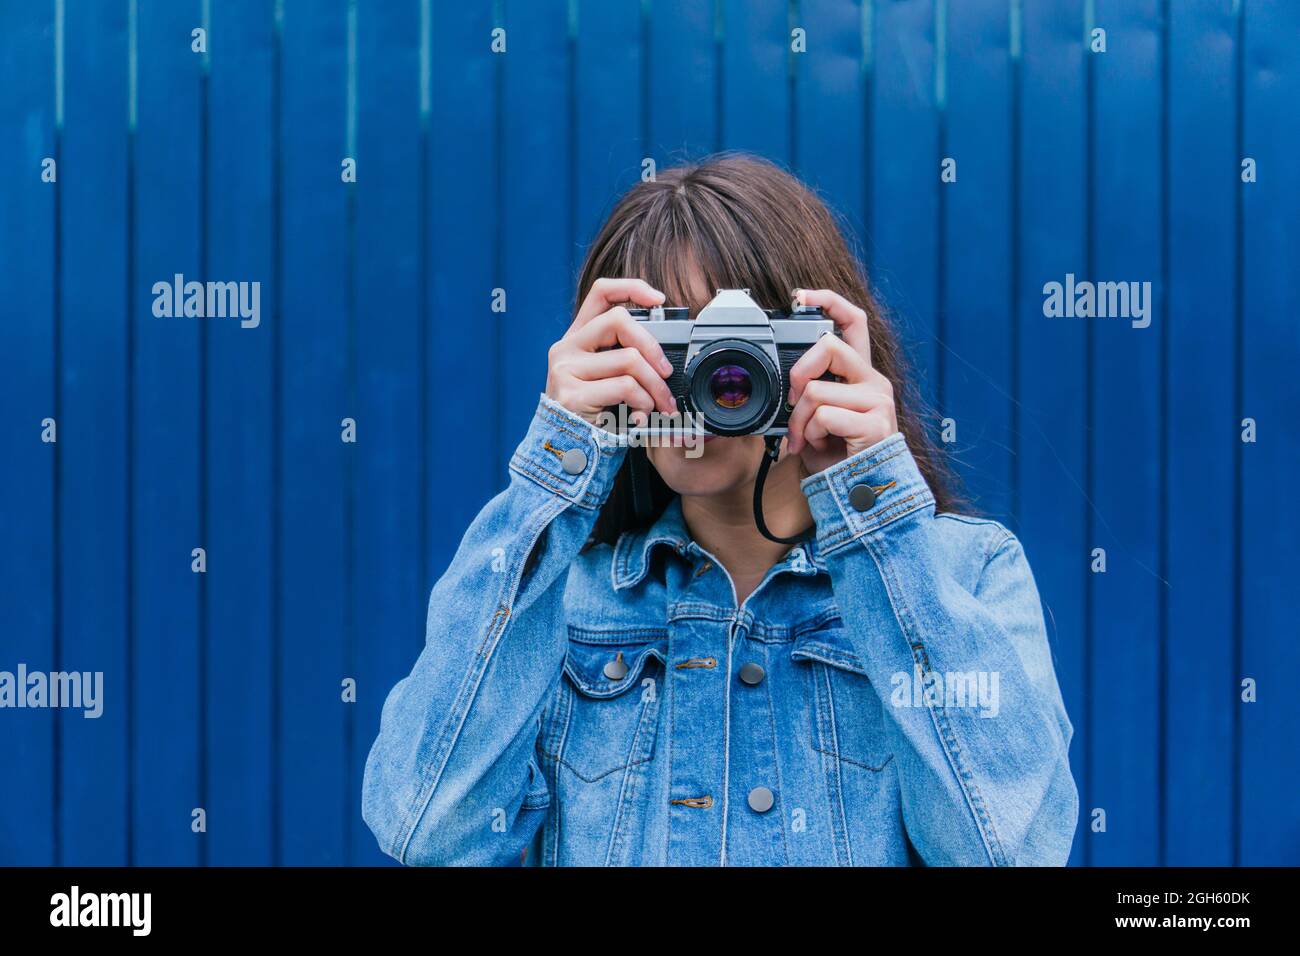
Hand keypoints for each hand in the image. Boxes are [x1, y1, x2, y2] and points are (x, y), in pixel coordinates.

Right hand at [545, 278, 678, 424]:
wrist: (569, 449)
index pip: (601, 293)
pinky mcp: (573, 394)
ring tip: (660, 405)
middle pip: (619, 320)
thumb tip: (663, 352)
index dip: (632, 288)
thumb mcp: (607, 377)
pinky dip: (643, 403)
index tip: (659, 299)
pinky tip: (640, 416)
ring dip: (655, 386)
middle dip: (652, 346)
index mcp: (577, 337)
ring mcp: (566, 370)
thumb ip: (623, 356)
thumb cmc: (594, 413)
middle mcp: (566, 348)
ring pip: (629, 359)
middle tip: (666, 371)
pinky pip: (625, 387)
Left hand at [784, 288, 898, 475]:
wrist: (858, 493)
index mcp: (860, 375)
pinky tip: (820, 446)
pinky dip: (810, 434)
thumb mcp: (817, 417)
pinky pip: (823, 415)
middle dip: (799, 371)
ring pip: (816, 389)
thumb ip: (808, 392)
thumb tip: (785, 382)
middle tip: (793, 399)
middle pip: (830, 346)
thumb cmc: (838, 456)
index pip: (854, 321)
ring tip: (804, 438)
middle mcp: (874, 382)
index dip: (829, 301)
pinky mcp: (875, 424)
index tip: (801, 295)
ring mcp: (878, 402)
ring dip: (799, 419)